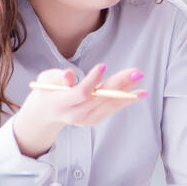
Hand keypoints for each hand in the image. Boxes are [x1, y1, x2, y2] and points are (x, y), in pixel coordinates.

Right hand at [22, 63, 145, 129]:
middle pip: (100, 98)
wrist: (47, 112)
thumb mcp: (45, 80)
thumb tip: (69, 75)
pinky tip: (141, 93)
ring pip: (109, 103)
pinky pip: (112, 109)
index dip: (92, 80)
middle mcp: (75, 115)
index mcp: (62, 103)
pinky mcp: (94, 120)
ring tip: (139, 77)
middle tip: (135, 72)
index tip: (103, 65)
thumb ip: (56, 77)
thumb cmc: (47, 89)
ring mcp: (86, 119)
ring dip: (127, 90)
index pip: (80, 93)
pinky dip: (127, 100)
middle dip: (118, 84)